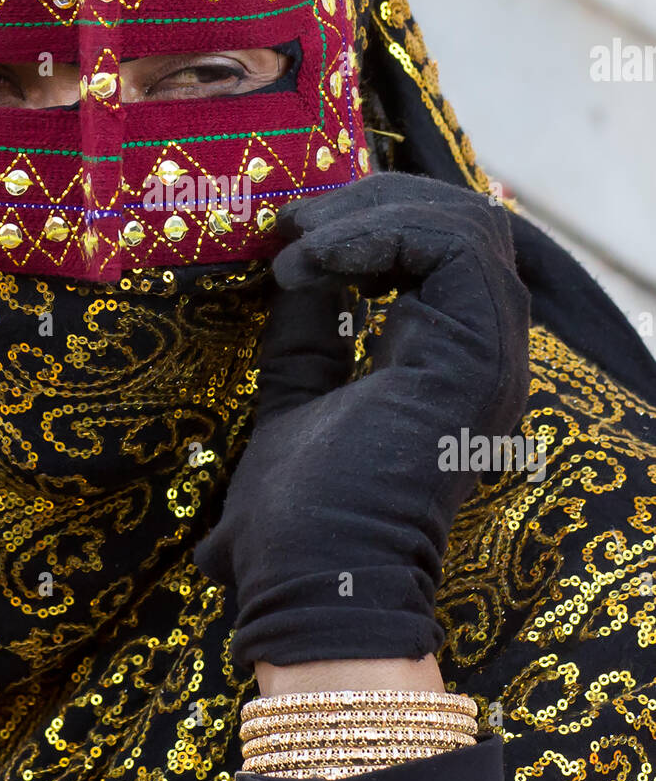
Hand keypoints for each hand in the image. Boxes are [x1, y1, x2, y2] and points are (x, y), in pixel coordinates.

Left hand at [193, 174, 529, 669]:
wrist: (314, 576)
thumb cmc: (299, 516)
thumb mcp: (295, 397)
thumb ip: (308, 337)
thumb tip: (299, 272)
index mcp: (446, 364)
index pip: (440, 255)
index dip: (370, 223)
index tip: (292, 238)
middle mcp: (480, 352)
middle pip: (459, 225)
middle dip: (370, 204)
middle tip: (294, 223)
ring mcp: (487, 350)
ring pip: (463, 222)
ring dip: (367, 213)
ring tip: (298, 241)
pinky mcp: (476, 346)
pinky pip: (449, 244)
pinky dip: (371, 233)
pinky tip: (309, 263)